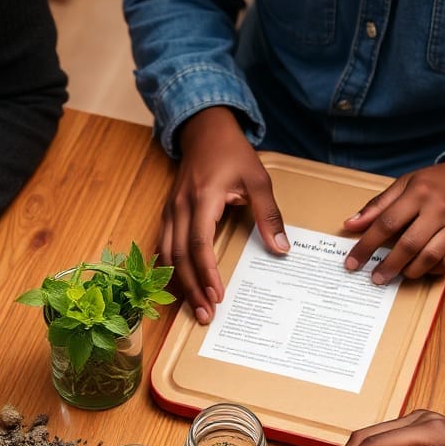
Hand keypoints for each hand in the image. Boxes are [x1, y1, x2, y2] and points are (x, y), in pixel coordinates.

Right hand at [163, 106, 288, 323]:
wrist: (204, 130)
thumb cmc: (232, 154)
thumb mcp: (258, 179)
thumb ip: (268, 215)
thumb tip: (281, 249)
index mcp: (203, 199)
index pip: (200, 244)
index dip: (207, 273)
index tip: (218, 295)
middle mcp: (180, 208)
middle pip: (179, 258)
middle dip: (192, 289)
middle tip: (205, 315)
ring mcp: (170, 212)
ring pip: (167, 256)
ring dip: (179, 284)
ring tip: (195, 307)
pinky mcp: (167, 215)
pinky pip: (163, 248)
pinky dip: (170, 271)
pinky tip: (181, 286)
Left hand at [343, 160, 444, 283]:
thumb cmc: (439, 183)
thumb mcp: (407, 184)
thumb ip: (378, 206)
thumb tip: (350, 225)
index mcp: (419, 193)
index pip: (386, 223)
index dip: (366, 246)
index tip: (352, 263)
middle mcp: (439, 209)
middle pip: (408, 245)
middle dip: (388, 266)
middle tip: (376, 277)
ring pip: (429, 258)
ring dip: (410, 271)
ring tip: (399, 273)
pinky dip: (432, 271)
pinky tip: (423, 268)